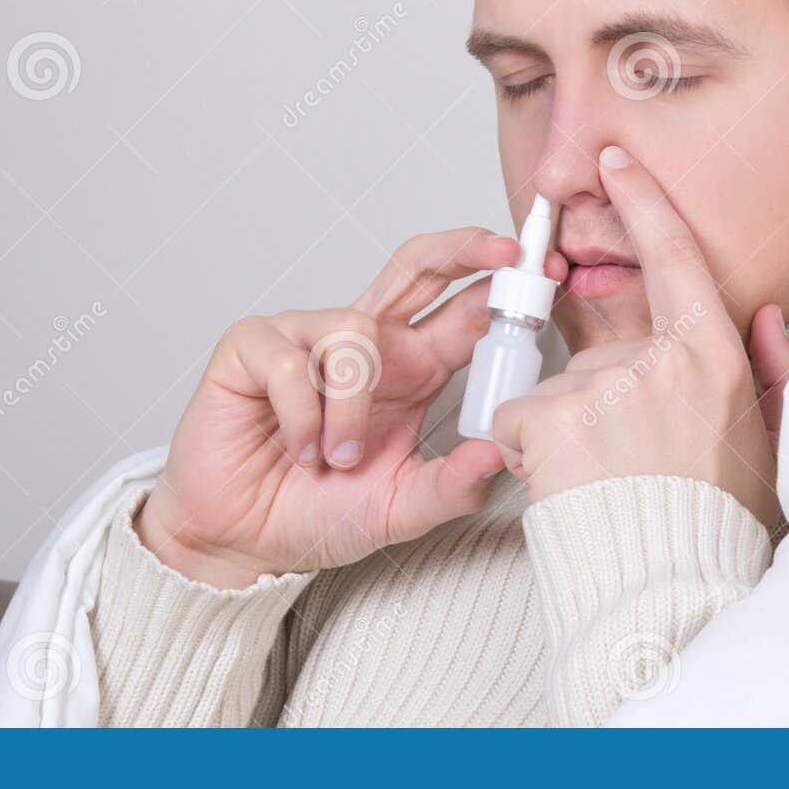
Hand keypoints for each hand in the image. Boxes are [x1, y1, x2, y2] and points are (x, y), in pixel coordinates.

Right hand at [137, 227, 566, 588]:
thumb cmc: (320, 513)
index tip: (545, 275)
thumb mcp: (404, 508)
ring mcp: (307, 338)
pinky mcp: (253, 347)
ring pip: (354, 333)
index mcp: (414, 369)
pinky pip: (291, 360)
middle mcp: (367, 342)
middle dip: (461, 246)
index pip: (463, 310)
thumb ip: (453, 485)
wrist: (244, 542)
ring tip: (335, 458)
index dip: (501, 289)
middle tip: (500, 248)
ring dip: (351, 406)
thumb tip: (502, 452)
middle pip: (417, 266)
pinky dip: (300, 415)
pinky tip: (295, 447)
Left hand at [491, 145, 788, 526]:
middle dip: (598, 400)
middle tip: (627, 460)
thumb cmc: (712, 521)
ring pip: (557, 388)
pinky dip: (526, 449)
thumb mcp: (768, 442)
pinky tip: (564, 483)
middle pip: (603, 351)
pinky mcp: (549, 418)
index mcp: (710, 354)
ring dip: (563, 431)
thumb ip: (770, 370)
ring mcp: (600, 386)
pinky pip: (518, 415)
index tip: (615, 163)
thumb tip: (763, 313)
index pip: (673, 257)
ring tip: (601, 481)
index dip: (642, 203)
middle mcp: (657, 360)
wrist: (666, 587)